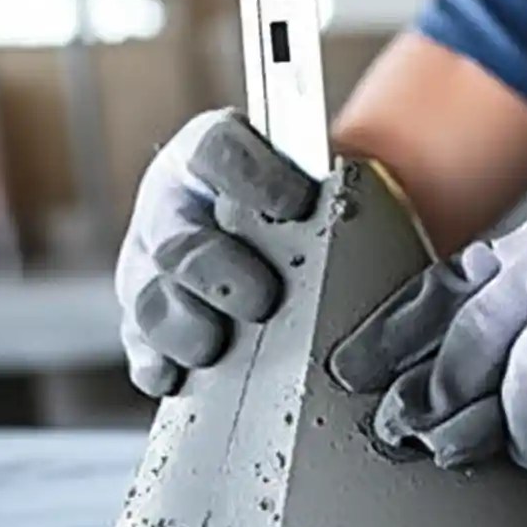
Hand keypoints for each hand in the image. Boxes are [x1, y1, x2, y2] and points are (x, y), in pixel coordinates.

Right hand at [115, 108, 317, 396]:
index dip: (253, 176)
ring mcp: (149, 268)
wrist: (266, 243)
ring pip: (149, 298)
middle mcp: (171, 207)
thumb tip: (386, 216)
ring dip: (185, 325)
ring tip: (216, 346)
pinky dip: (159, 366)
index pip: (218, 150)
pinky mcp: (141, 325)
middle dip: (218, 273)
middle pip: (177, 239)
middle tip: (262, 298)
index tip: (297, 204)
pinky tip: (181, 377)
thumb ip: (331, 194)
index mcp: (209, 158)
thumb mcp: (308, 186)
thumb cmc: (296, 214)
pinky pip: (139, 349)